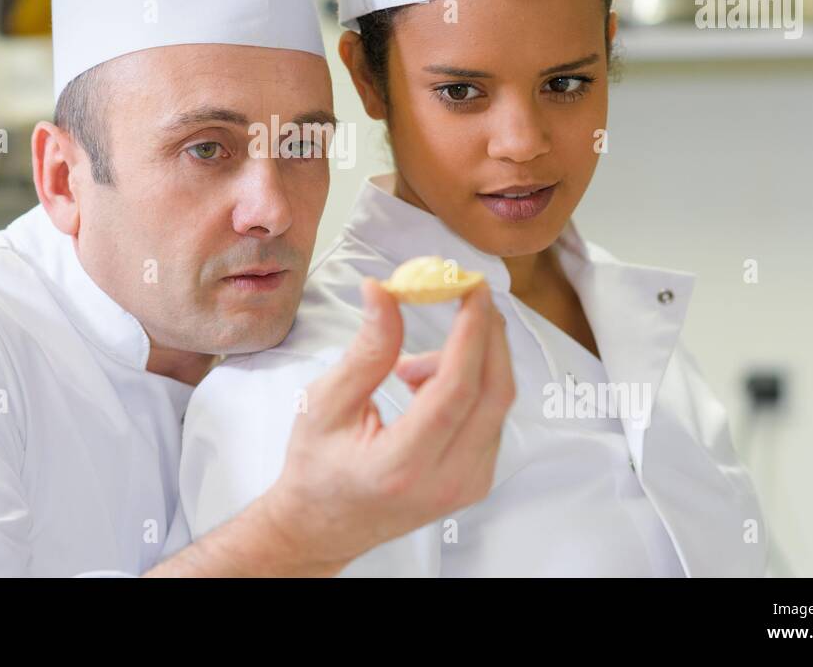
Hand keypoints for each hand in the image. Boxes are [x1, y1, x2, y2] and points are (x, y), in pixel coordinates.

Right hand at [259, 277, 513, 572]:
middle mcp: (447, 481)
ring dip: (468, 360)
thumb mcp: (325, 402)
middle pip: (494, 392)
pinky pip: (491, 415)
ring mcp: (469, 484)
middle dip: (486, 332)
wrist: (325, 525)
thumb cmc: (316, 466)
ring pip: (496, 400)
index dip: (470, 333)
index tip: (470, 287)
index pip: (457, 390)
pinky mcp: (478, 478)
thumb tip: (384, 291)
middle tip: (464, 291)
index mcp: (401, 466)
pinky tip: (424, 386)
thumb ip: (366, 348)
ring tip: (406, 367)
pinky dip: (469, 383)